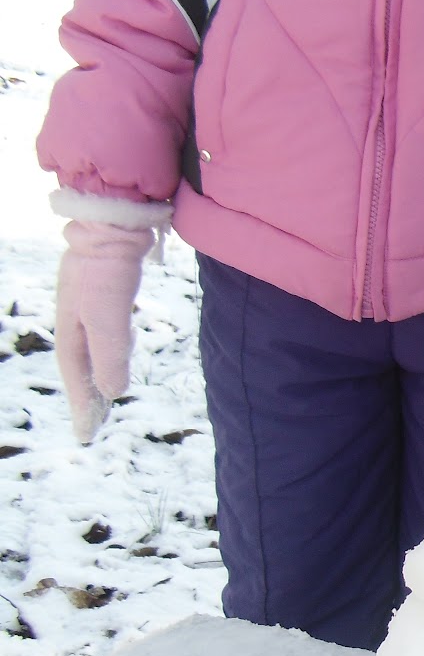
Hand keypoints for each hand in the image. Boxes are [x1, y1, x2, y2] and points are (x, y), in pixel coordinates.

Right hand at [55, 219, 156, 442]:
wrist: (114, 221)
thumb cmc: (106, 269)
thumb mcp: (106, 316)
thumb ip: (109, 354)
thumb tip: (112, 392)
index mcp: (70, 327)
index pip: (76, 374)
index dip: (83, 404)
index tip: (87, 434)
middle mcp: (76, 317)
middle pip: (82, 364)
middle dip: (88, 393)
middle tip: (96, 424)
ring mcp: (90, 302)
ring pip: (94, 346)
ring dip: (99, 371)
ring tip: (106, 395)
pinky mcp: (108, 289)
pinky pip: (107, 328)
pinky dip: (112, 346)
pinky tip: (120, 347)